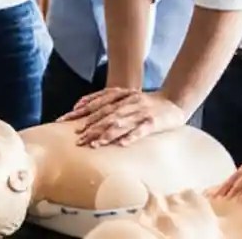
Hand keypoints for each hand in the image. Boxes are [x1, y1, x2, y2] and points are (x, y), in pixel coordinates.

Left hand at [58, 88, 184, 146]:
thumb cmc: (147, 103)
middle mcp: (129, 103)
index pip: (97, 104)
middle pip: (106, 115)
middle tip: (78, 139)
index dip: (82, 112)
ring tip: (95, 144)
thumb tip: (82, 107)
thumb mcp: (127, 98)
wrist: (175, 100)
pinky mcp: (153, 122)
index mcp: (121, 96)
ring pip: (121, 123)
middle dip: (91, 127)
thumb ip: (108, 102)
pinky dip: (131, 137)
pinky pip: (141, 130)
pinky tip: (121, 145)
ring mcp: (141, 112)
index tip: (66, 121)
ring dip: (107, 134)